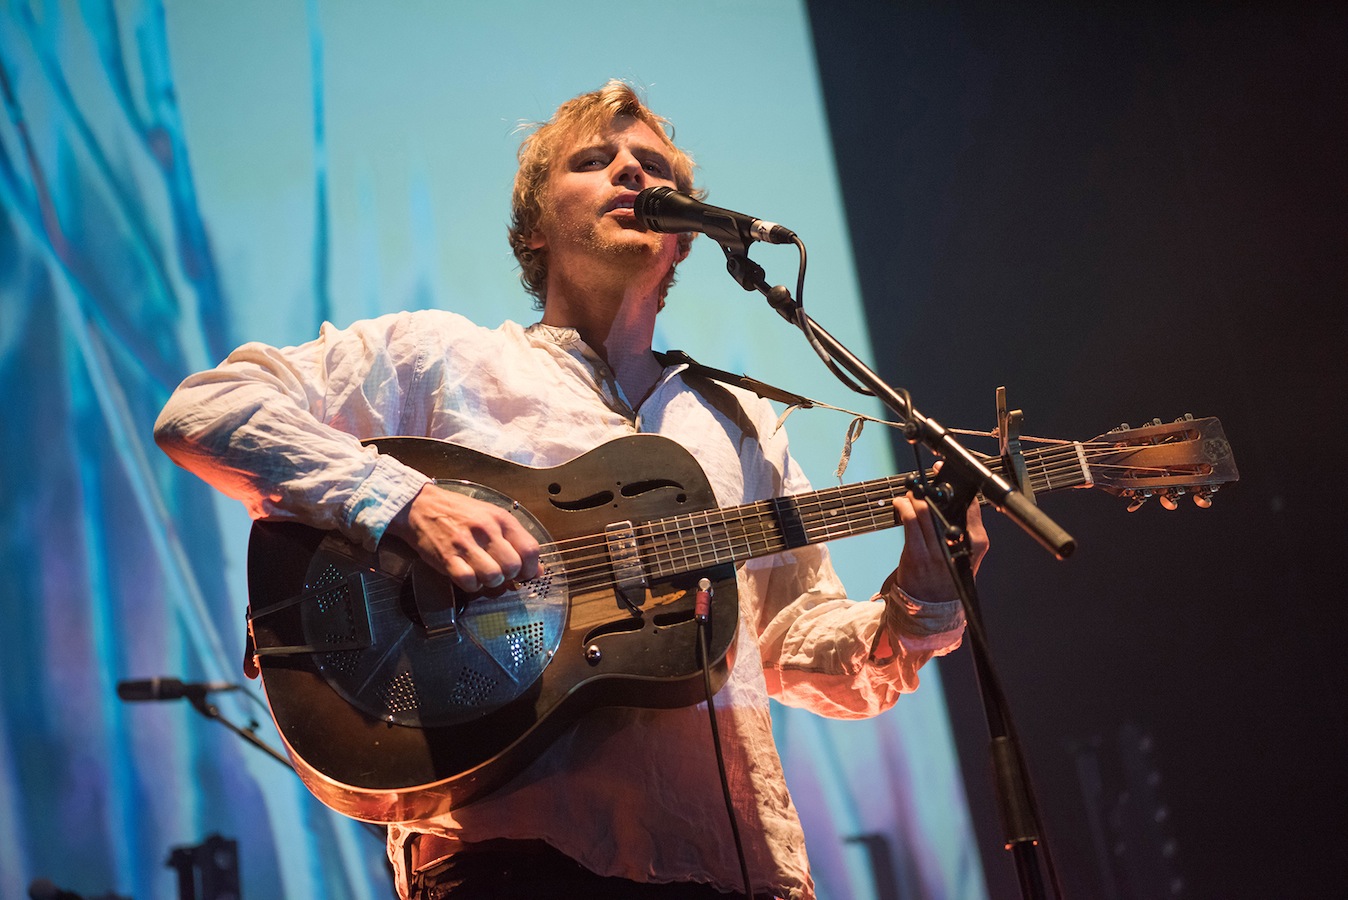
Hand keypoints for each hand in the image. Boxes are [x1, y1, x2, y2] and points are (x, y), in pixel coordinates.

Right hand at [387, 483, 541, 592]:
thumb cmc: (458, 513)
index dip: (531, 568)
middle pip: (513, 567)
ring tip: (483, 575)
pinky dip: (472, 586)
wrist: (421, 506)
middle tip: (500, 574)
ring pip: (493, 577)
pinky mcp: (447, 557)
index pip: (530, 550)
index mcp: (501, 519)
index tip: (525, 574)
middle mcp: (486, 530)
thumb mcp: (492, 518)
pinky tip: (468, 577)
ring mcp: (466, 544)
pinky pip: (469, 582)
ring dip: (490, 583)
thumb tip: (537, 570)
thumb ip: (516, 541)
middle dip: (509, 577)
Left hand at [892, 484, 988, 602]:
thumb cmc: (950, 576)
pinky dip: (903, 507)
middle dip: (929, 490)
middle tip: (922, 484)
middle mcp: (958, 545)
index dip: (956, 485)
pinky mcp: (917, 555)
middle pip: (943, 505)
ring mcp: (936, 551)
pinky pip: (909, 522)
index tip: (943, 471)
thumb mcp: (969, 554)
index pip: (970, 506)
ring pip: (924, 510)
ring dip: (913, 497)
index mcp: (976, 543)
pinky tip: (900, 504)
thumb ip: (966, 529)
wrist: (934, 607)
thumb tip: (953, 499)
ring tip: (910, 495)